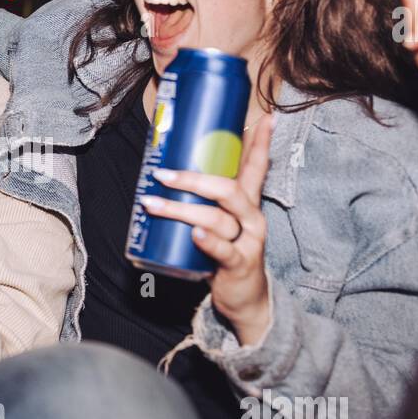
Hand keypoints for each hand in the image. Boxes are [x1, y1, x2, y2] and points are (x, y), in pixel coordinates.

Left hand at [141, 113, 274, 345]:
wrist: (246, 300)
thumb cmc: (226, 253)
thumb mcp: (220, 223)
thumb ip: (203, 202)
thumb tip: (168, 173)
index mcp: (247, 204)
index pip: (257, 168)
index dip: (261, 144)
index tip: (265, 118)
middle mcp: (251, 219)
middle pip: (229, 189)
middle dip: (194, 179)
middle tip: (162, 174)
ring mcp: (247, 242)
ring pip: (217, 218)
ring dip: (181, 209)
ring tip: (152, 204)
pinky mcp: (239, 265)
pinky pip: (224, 251)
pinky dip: (208, 242)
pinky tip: (195, 235)